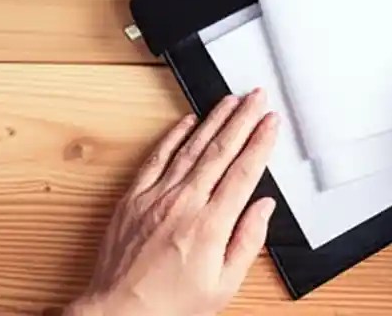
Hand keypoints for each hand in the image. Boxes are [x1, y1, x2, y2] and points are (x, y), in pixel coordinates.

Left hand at [66, 90, 278, 315]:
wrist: (120, 314)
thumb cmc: (172, 305)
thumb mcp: (225, 285)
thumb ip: (249, 241)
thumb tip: (264, 207)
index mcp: (211, 225)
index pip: (244, 171)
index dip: (261, 142)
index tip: (272, 122)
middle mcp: (184, 204)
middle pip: (221, 151)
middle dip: (243, 119)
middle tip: (257, 97)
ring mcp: (156, 198)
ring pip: (191, 148)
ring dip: (214, 120)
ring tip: (231, 100)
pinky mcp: (133, 199)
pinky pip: (156, 159)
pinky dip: (173, 137)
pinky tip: (188, 121)